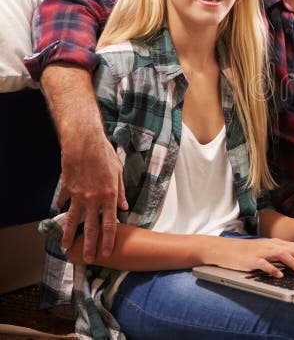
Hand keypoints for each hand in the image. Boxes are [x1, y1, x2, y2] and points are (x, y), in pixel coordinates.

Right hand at [58, 128, 126, 261]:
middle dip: (90, 246)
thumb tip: (124, 207)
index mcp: (109, 196)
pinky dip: (62, 208)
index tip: (107, 252)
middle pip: (91, 228)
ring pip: (72, 221)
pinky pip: (64, 202)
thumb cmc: (104, 155)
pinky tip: (60, 215)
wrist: (84, 143)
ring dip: (69, 236)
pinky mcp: (66, 189)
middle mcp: (93, 199)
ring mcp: (78, 195)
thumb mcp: (118, 173)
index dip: (108, 240)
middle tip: (88, 259)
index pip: (110, 224)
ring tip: (67, 248)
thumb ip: (121, 192)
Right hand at [212, 237, 293, 277]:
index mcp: (276, 243)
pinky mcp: (252, 259)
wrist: (225, 249)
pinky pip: (264, 264)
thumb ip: (280, 254)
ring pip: (282, 255)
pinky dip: (273, 269)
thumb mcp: (266, 251)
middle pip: (293, 249)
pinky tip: (279, 275)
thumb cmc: (247, 252)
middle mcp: (271, 245)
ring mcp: (262, 251)